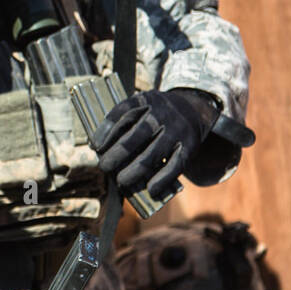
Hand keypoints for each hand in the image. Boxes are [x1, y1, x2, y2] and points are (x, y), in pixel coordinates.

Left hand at [91, 88, 220, 198]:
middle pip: (137, 135)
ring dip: (135, 171)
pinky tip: (150, 190)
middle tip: (104, 167)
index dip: (107, 130)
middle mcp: (162, 113)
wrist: (195, 110)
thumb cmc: (156, 113)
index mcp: (146, 99)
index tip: (95, 146)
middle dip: (117, 154)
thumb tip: (97, 147)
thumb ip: (123, 120)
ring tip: (121, 181)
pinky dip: (162, 179)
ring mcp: (176, 130)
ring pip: (153, 154)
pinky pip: (175, 166)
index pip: (124, 111)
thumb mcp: (142, 105)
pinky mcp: (188, 147)